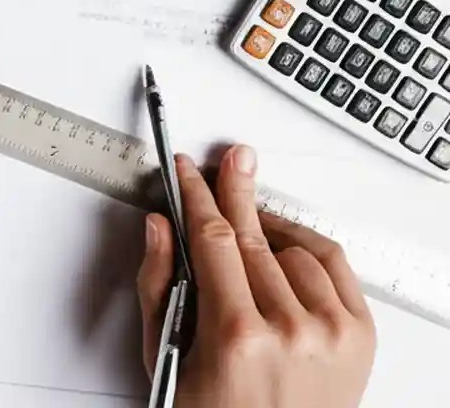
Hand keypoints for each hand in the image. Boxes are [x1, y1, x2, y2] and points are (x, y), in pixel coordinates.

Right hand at [137, 146, 375, 407]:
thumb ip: (158, 286)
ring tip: (246, 223)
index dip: (197, 197)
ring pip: (291, 246)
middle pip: (252, 235)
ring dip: (265, 228)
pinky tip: (283, 239)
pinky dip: (305, 245)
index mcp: (236, 336)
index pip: (211, 241)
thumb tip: (160, 228)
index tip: (188, 173)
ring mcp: (331, 331)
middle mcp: (289, 330)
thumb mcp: (168, 357)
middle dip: (233, 193)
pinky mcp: (359, 333)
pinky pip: (332, 262)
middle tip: (229, 161)